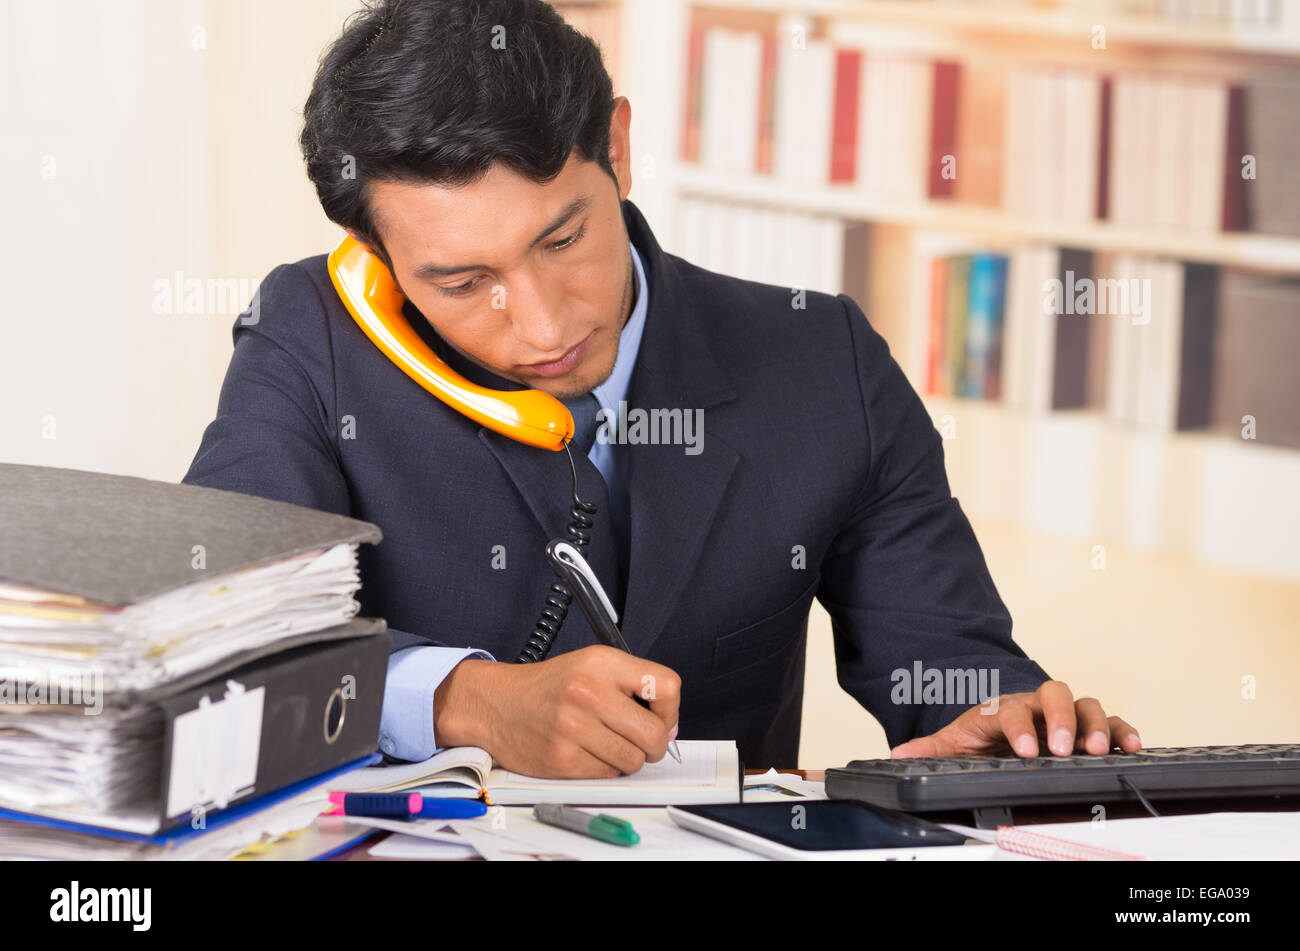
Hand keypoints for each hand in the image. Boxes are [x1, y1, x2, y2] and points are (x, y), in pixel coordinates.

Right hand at [432, 645, 680, 778]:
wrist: (496, 704)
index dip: (671, 710)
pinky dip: (605, 769)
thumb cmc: (548, 687)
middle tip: (642, 741)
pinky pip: (608, 775)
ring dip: (629, 758)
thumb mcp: (591, 665)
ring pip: (634, 760)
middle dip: (655, 744)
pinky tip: (588, 752)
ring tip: (609, 744)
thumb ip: (632, 686)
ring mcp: (573, 728)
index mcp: (601, 663)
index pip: (666, 686)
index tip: (662, 717)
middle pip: (654, 733)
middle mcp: (588, 692)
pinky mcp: (562, 759)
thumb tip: (669, 725)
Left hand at [890, 680, 1140, 758]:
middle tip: (1064, 749)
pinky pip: (1110, 722)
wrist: (1003, 725)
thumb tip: (898, 755)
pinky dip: (1122, 731)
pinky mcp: (1086, 728)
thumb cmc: (983, 734)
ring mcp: (1063, 714)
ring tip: (1098, 750)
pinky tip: (1131, 747)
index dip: (1018, 726)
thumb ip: (930, 749)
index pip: (1010, 709)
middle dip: (1062, 720)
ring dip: (1094, 725)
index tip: (1025, 749)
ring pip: (1085, 704)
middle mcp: (1036, 705)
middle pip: (1054, 695)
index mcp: (1002, 708)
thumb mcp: (955, 742)